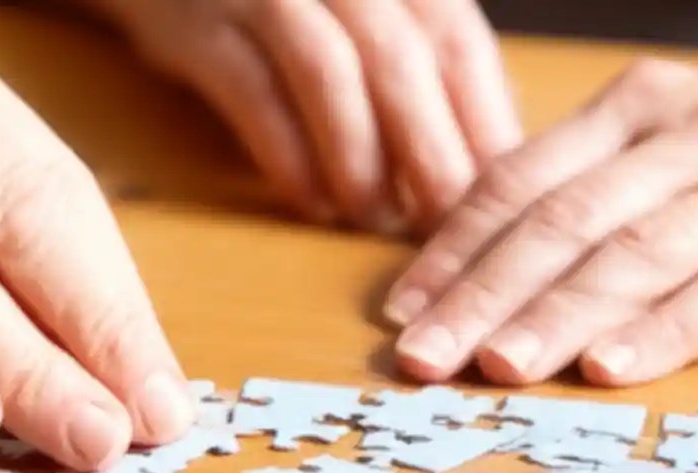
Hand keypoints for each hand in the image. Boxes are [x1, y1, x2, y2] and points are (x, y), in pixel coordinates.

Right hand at [84, 0, 520, 229]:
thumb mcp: (353, 5)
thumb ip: (414, 55)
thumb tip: (484, 142)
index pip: (456, 39)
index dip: (481, 120)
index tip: (497, 194)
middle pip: (401, 59)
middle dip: (430, 150)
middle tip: (443, 226)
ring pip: (329, 72)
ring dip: (357, 157)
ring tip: (370, 219)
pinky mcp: (200, 27)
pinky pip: (252, 93)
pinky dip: (286, 154)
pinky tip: (308, 202)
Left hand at [385, 59, 697, 385]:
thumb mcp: (649, 163)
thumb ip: (566, 200)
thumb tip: (443, 280)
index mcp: (635, 106)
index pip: (518, 182)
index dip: (454, 252)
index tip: (402, 314)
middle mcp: (692, 133)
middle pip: (563, 221)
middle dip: (484, 296)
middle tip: (425, 358)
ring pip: (636, 255)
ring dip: (558, 318)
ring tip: (499, 367)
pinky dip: (662, 332)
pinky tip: (605, 369)